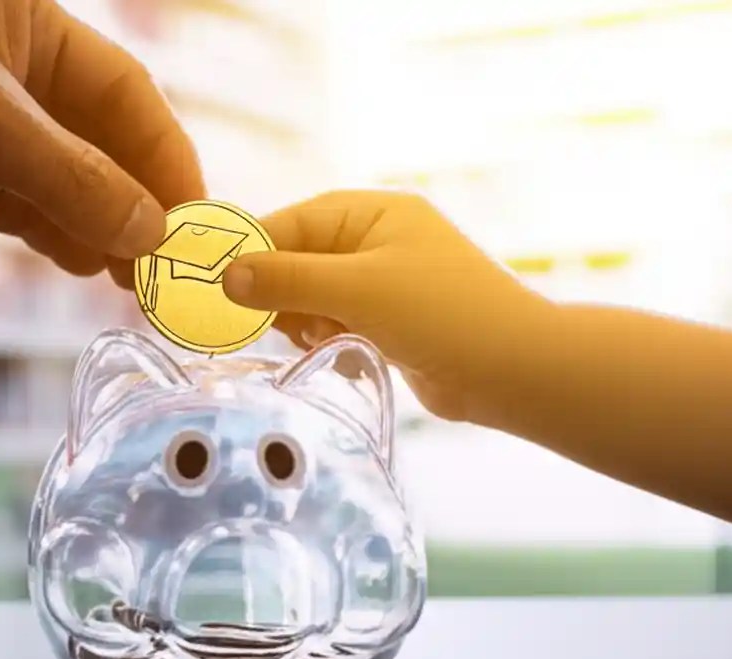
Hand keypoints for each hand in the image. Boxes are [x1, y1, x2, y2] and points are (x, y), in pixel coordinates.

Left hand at [0, 0, 201, 282]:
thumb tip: (153, 233)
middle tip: (177, 265)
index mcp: (28, 25)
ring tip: (141, 281)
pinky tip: (94, 269)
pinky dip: (68, 241)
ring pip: (76, 184)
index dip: (167, 156)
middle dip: (142, 202)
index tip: (197, 219)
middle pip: (107, 143)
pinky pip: (39, 212)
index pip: (126, 93)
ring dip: (110, 231)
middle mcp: (17, 73)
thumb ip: (77, 182)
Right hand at [223, 191, 555, 421]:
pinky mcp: (391, 322)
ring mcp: (386, 282)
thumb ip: (288, 280)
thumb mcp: (357, 290)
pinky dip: (329, 338)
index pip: (292, 222)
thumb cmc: (442, 314)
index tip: (216, 287)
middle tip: (274, 325)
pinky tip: (339, 354)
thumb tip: (225, 275)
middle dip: (283, 293)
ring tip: (320, 339)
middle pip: (299, 260)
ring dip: (306, 320)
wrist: (515, 371)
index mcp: (373, 213)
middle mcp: (378, 240)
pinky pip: (338, 322)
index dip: (254, 252)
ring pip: (315, 297)